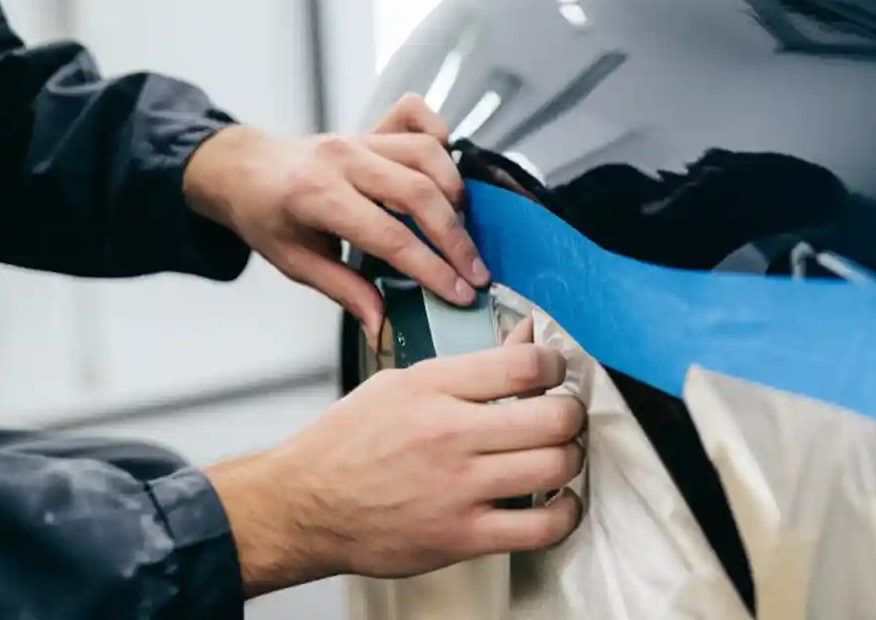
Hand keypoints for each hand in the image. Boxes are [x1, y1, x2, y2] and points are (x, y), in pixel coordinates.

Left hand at [183, 95, 488, 337]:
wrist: (244, 168)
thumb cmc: (267, 217)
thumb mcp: (295, 263)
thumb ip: (345, 291)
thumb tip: (382, 326)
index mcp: (316, 196)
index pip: (389, 236)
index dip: (431, 269)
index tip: (460, 294)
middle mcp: (343, 159)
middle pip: (419, 193)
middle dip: (455, 240)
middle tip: (476, 274)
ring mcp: (360, 136)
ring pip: (428, 155)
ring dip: (454, 195)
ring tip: (461, 231)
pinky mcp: (372, 125)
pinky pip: (418, 119)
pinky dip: (441, 140)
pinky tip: (445, 174)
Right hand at [205, 320, 585, 596]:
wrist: (304, 506)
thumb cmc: (348, 444)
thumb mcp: (401, 383)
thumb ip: (468, 366)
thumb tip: (525, 338)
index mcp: (433, 387)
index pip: (524, 364)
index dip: (555, 367)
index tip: (554, 375)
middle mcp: (449, 433)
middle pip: (553, 417)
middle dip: (571, 414)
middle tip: (563, 417)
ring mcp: (458, 487)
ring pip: (556, 466)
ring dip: (570, 458)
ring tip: (558, 455)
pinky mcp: (461, 536)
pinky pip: (541, 527)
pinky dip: (564, 514)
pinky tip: (557, 502)